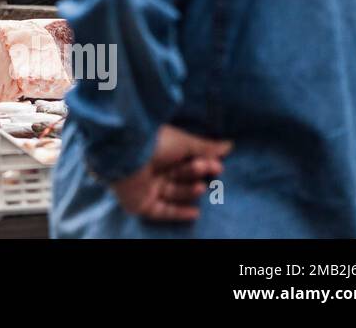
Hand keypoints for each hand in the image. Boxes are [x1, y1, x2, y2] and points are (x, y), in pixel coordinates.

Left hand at [110, 125, 232, 222]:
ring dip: (189, 191)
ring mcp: (145, 186)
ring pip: (173, 192)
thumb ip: (205, 147)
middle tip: (213, 171)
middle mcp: (151, 168)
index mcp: (159, 150)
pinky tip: (195, 212)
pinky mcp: (140, 203)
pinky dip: (178, 213)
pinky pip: (162, 211)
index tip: (218, 164)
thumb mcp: (183, 142)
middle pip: (179, 176)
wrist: (127, 154)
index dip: (202, 163)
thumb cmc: (155, 142)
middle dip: (197, 174)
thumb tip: (228, 145)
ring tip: (200, 187)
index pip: (183, 160)